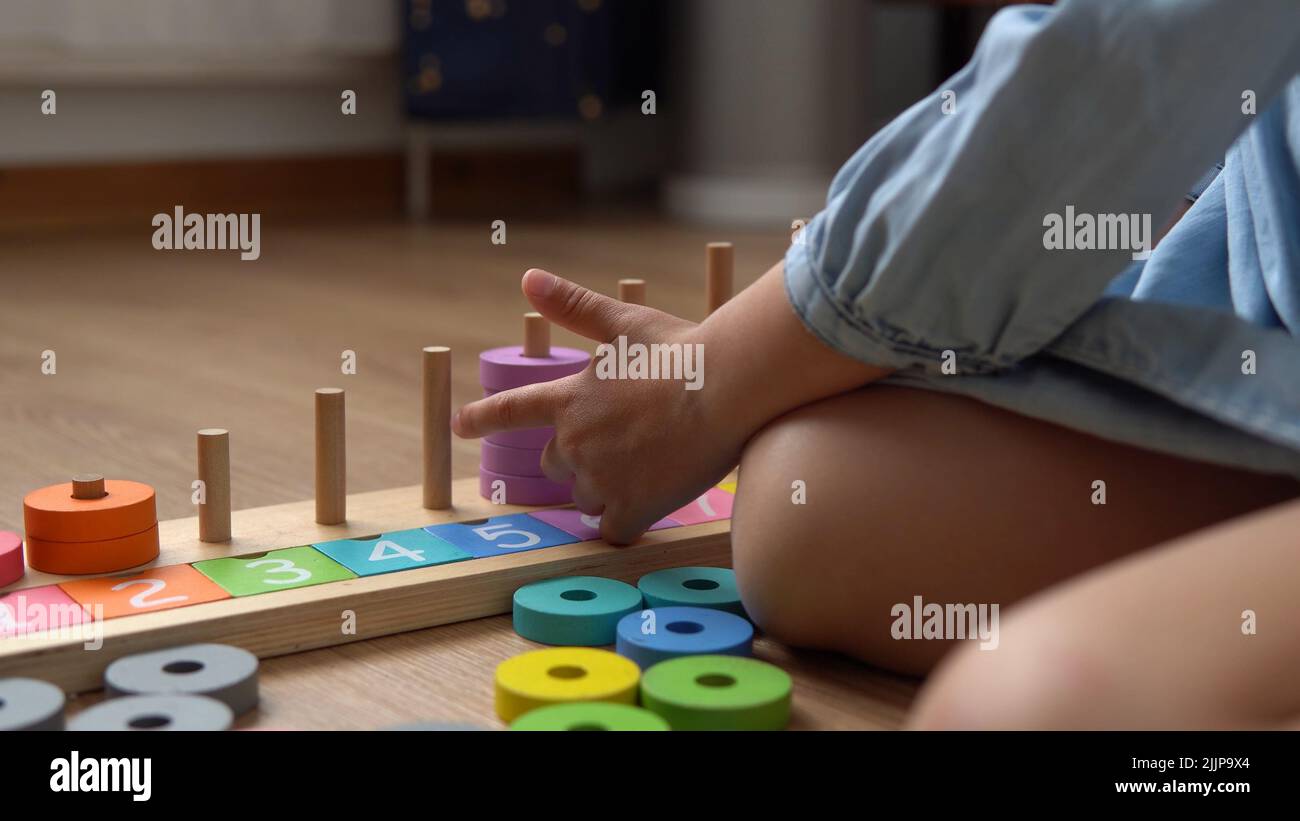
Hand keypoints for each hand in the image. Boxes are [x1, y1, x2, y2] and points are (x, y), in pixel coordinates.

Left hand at [453, 269, 742, 543]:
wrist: (727, 387)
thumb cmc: (681, 351)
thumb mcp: (624, 322)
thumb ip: (573, 306)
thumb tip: (528, 277)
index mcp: (568, 399)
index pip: (511, 410)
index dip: (482, 418)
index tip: (460, 425)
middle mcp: (575, 442)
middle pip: (555, 463)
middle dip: (580, 456)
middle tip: (625, 439)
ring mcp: (601, 478)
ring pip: (586, 497)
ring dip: (607, 487)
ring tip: (649, 463)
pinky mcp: (632, 507)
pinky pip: (613, 529)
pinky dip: (626, 520)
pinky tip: (649, 503)